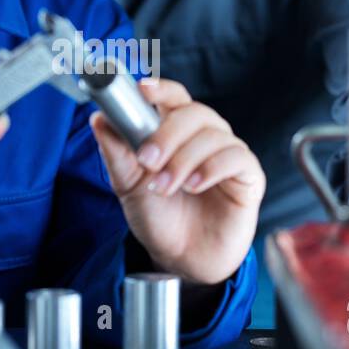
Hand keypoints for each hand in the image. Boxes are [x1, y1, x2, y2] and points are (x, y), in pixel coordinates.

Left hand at [90, 78, 264, 283]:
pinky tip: (194, 186)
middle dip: (167, 134)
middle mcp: (205, 135)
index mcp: (176, 131)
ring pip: (213, 135)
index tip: (142, 90)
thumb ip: (116, 152)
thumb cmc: (158, 217)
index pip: (174, 96)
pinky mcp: (249, 175)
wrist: (181, 258)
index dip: (161, 89)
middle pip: (193, 112)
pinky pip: (236, 157)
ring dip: (183, 160)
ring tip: (165, 187)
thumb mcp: (128, 185)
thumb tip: (99, 118)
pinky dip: (211, 168)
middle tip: (147, 160)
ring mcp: (228, 153)